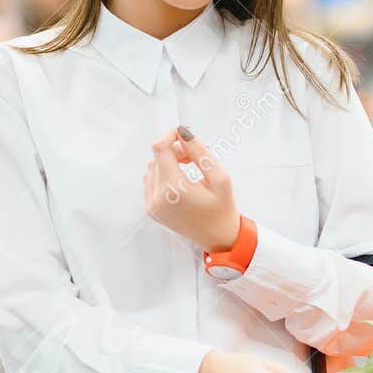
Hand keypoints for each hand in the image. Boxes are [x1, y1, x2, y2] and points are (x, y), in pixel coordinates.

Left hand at [143, 128, 240, 251]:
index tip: (182, 134)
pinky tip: (179, 182)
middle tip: (193, 157)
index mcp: (174, 189)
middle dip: (174, 151)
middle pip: (157, 157)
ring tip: (187, 170)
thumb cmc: (222, 210)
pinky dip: (163, 176)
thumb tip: (183, 133)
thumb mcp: (220, 178)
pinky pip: (150, 181)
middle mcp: (157, 197)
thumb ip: (201, 153)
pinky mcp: (151, 209)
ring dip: (168, 163)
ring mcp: (151, 205)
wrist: (218, 238)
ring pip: (152, 168)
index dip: (170, 135)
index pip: (160, 149)